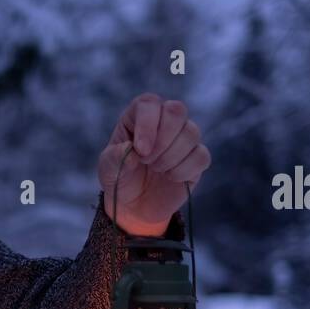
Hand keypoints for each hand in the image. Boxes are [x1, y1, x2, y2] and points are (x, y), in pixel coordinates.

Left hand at [98, 93, 210, 236]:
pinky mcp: (197, 157)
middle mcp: (164, 121)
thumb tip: (131, 150)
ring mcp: (183, 138)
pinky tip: (170, 177)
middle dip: (162, 139)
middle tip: (147, 160)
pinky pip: (201, 156)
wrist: (134, 205)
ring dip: (171, 157)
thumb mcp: (108, 169)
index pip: (149, 103)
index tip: (140, 150)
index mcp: (139, 116)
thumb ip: (114, 158)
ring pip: (191, 132)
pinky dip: (184, 170)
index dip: (147, 125)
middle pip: (176, 110)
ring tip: (156, 169)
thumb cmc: (119, 179)